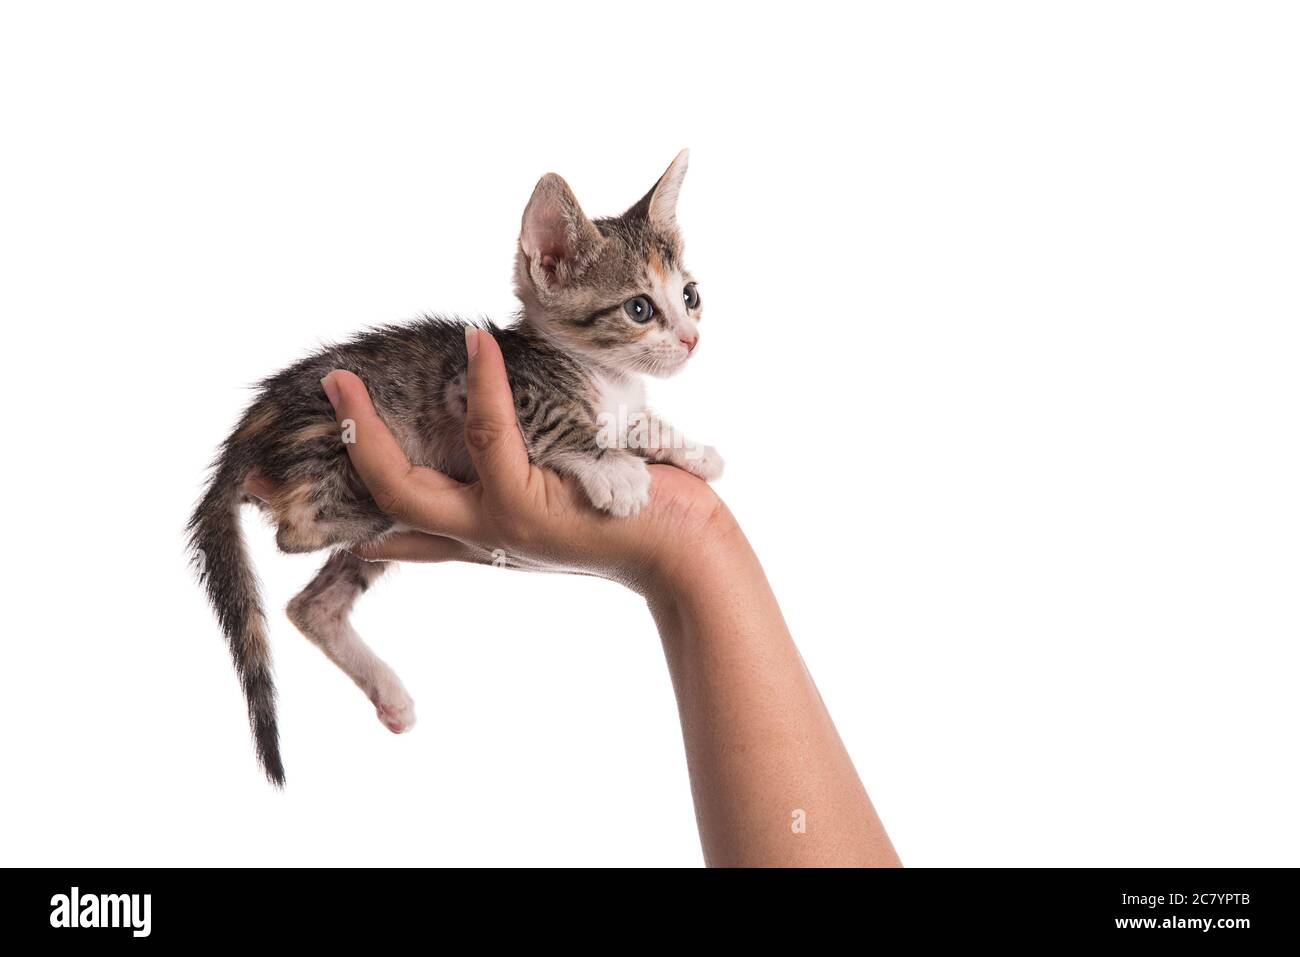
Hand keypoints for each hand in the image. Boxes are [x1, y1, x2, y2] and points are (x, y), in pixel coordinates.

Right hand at [315, 328, 737, 593]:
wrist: (689, 552)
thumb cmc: (633, 519)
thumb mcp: (558, 503)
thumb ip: (513, 482)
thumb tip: (479, 460)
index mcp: (483, 532)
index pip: (399, 523)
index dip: (342, 504)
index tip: (290, 482)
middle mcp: (480, 534)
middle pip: (384, 504)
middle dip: (341, 453)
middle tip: (323, 393)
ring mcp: (498, 525)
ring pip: (408, 489)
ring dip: (366, 431)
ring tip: (342, 377)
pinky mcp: (529, 507)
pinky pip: (494, 440)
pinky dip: (482, 387)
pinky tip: (477, 343)